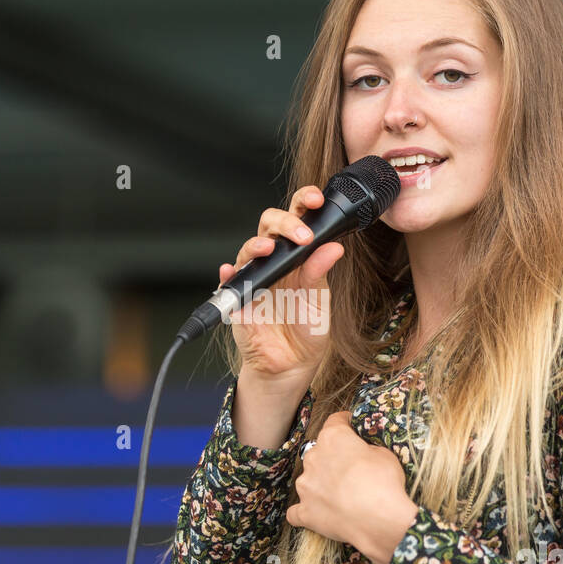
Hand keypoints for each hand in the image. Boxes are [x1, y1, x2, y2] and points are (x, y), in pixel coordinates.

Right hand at [219, 185, 344, 384]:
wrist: (291, 364)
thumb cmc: (306, 328)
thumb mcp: (318, 300)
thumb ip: (320, 272)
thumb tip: (334, 247)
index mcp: (297, 255)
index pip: (297, 219)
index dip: (304, 203)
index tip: (316, 200)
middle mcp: (274, 261)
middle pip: (269, 225)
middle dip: (284, 223)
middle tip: (301, 235)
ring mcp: (253, 277)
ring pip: (247, 249)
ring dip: (256, 245)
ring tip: (267, 249)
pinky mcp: (237, 298)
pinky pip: (227, 281)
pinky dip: (228, 274)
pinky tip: (230, 270)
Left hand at [287, 411, 419, 563]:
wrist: (378, 519)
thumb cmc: (384, 482)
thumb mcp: (385, 454)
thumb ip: (367, 449)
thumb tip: (363, 453)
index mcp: (333, 437)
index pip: (335, 421)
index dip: (345, 423)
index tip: (351, 427)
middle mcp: (313, 457)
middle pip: (320, 451)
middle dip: (333, 457)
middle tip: (352, 469)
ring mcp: (306, 485)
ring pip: (309, 478)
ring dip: (321, 482)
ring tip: (341, 495)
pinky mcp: (304, 511)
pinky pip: (297, 511)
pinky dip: (307, 510)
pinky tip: (318, 513)